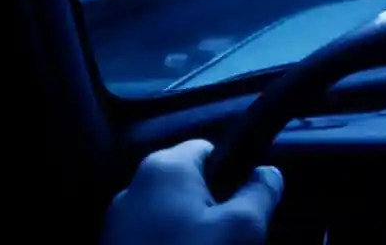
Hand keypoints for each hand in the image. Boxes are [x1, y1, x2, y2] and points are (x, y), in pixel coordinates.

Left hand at [102, 140, 283, 244]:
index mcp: (164, 168)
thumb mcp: (241, 228)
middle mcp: (134, 188)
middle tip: (233, 240)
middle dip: (215, 209)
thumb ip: (260, 192)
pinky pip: (155, 240)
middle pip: (191, 187)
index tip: (250, 204)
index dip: (235, 171)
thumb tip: (268, 172)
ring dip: (194, 235)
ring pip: (173, 218)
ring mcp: (118, 225)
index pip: (209, 149)